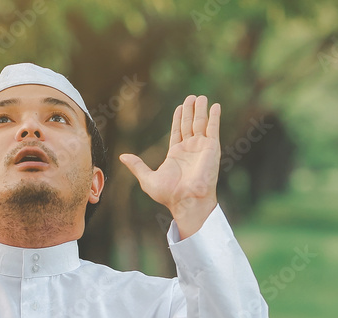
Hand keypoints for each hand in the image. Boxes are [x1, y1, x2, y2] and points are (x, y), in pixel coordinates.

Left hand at [120, 95, 220, 238]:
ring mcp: (201, 148)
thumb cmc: (169, 194)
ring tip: (201, 97)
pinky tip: (215, 106)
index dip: (179, 118)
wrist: (186, 201)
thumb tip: (122, 156)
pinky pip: (213, 129)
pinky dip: (214, 117)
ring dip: (201, 110)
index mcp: (176, 155)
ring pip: (201, 124)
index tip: (180, 107)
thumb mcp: (147, 179)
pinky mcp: (211, 148)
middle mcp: (190, 150)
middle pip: (189, 125)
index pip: (178, 131)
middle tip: (192, 97)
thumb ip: (137, 166)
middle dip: (190, 111)